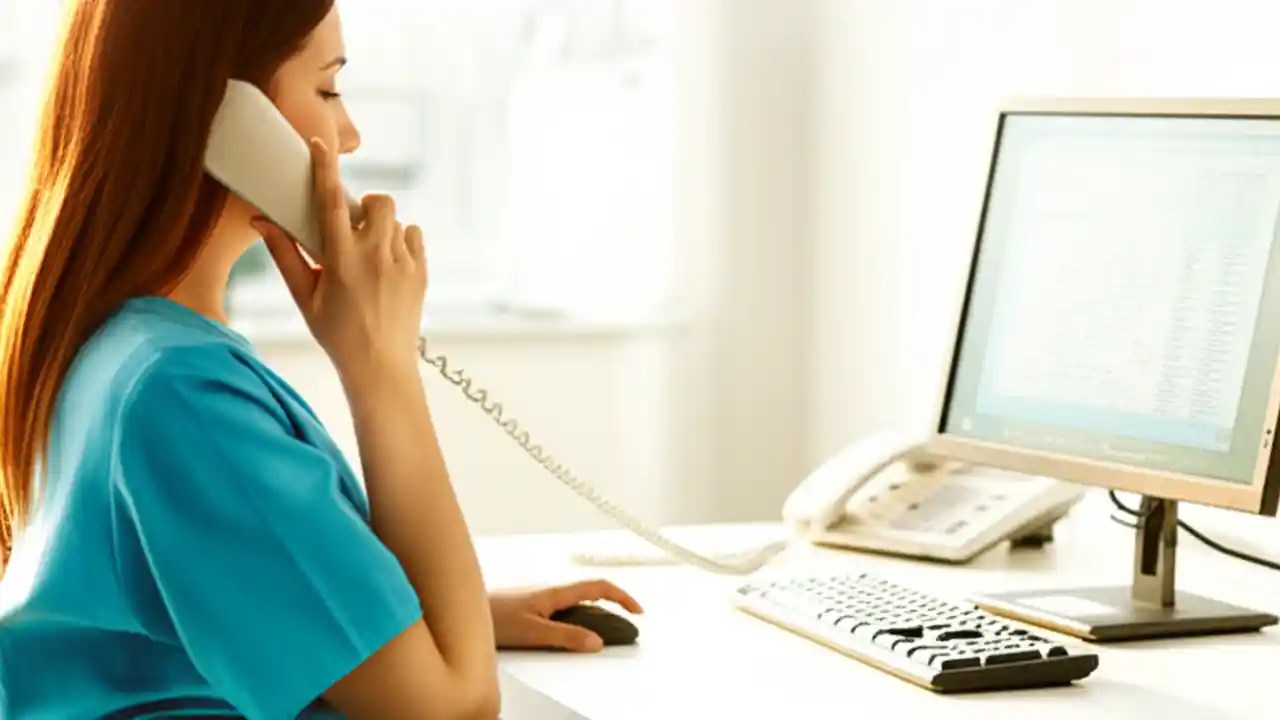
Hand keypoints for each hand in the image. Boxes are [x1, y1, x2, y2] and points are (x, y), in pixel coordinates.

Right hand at [255, 138, 425, 382]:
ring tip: (370, 256)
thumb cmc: (336, 334)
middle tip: (354, 226)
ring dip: (381, 228)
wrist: (380, 367)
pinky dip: (401, 240)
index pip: (332, 201)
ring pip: (396, 220)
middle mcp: (376, 256)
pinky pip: (414, 235)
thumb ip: (284, 256)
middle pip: (378, 202)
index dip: (326, 168)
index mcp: (341, 260)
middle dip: (365, 206)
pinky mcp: (421, 272)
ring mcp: (403, 264)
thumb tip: (261, 221)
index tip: (321, 144)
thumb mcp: (304, 297)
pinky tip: (388, 263)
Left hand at [490, 580, 643, 652]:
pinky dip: (580, 617)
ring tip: (605, 631)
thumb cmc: (493, 615)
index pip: (599, 587)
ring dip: (596, 613)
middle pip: (593, 593)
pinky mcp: (533, 605)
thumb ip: (566, 636)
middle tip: (626, 626)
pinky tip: (574, 632)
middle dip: (614, 607)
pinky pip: (566, 608)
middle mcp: (552, 591)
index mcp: (556, 592)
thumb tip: (597, 642)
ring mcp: (542, 597)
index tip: (637, 612)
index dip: (622, 597)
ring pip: (579, 601)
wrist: (463, 607)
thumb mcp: (533, 632)